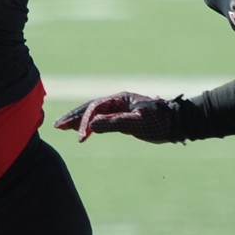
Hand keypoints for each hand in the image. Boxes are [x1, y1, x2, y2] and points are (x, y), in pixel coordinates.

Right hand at [53, 92, 182, 143]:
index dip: (84, 121)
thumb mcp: (136, 123)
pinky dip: (91, 125)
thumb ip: (113, 123)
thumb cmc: (159, 122)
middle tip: (56, 125)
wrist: (177, 123)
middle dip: (74, 116)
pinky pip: (102, 120)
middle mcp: (118, 101)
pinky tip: (84, 132)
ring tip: (63, 127)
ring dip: (80, 120)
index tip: (78, 136)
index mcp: (120, 98)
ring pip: (95, 113)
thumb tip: (91, 125)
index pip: (95, 108)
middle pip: (91, 107)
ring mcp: (121, 109)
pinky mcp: (124, 118)